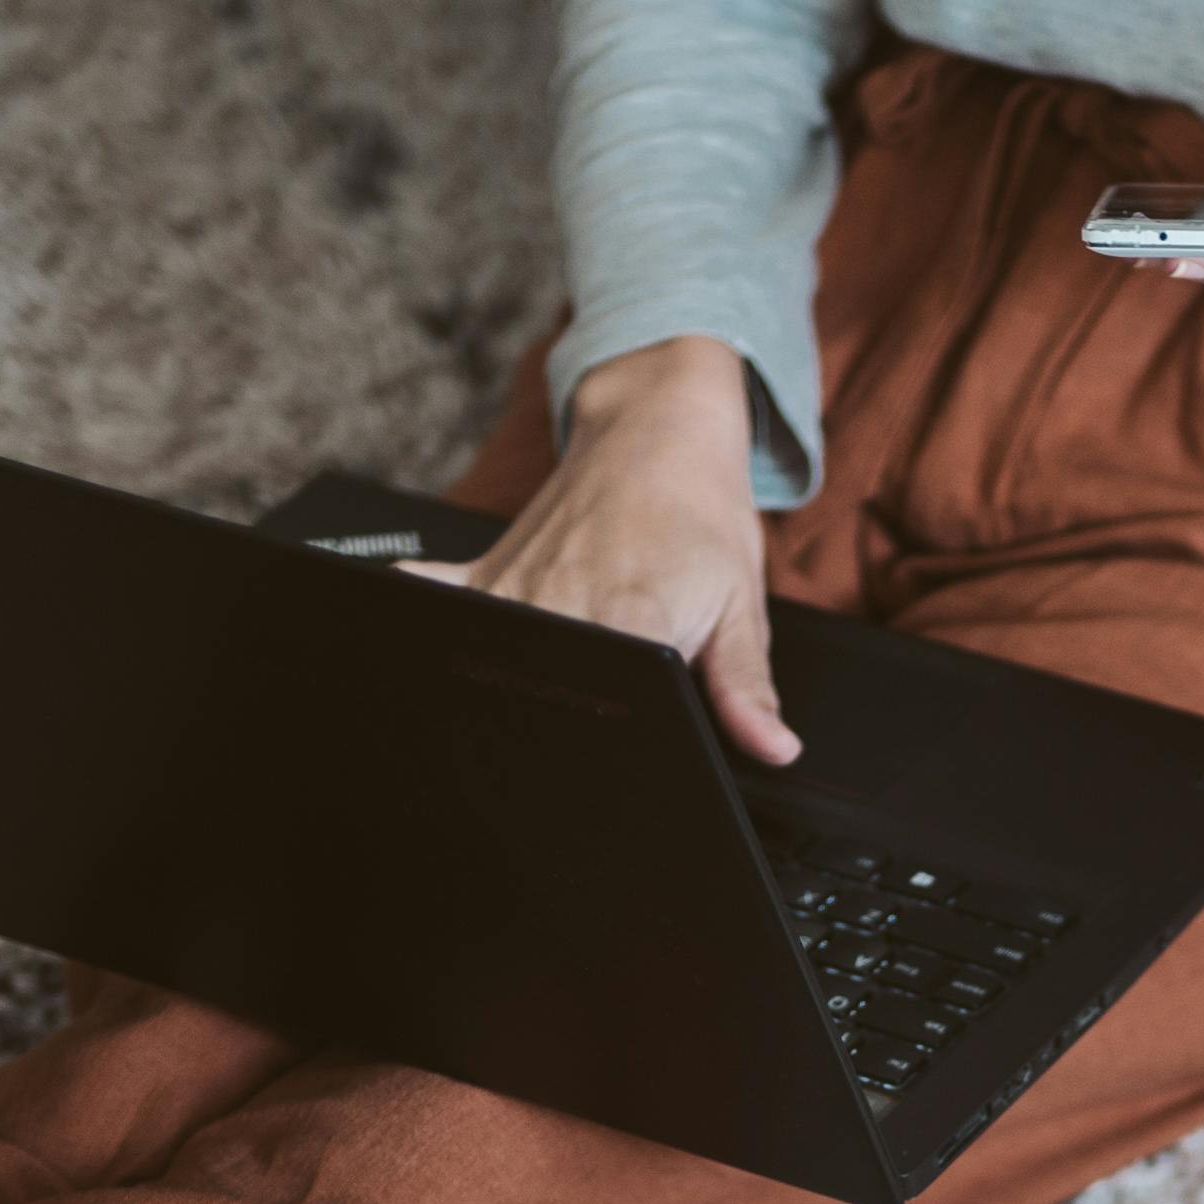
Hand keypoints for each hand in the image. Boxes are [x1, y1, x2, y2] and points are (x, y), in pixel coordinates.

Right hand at [433, 333, 796, 767]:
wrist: (659, 432)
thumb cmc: (700, 515)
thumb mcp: (739, 606)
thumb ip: (744, 687)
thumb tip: (773, 747)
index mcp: (626, 630)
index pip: (596, 725)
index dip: (599, 756)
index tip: (600, 772)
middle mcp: (557, 612)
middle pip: (533, 705)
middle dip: (549, 733)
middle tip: (571, 738)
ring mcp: (511, 593)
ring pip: (483, 668)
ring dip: (502, 688)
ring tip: (532, 692)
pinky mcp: (483, 574)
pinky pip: (434, 604)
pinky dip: (431, 623)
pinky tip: (430, 646)